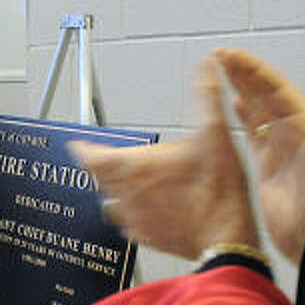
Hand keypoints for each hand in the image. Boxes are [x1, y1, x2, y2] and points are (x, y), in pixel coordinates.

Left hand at [68, 57, 258, 258]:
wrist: (227, 239)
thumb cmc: (218, 192)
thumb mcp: (215, 134)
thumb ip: (207, 96)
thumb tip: (207, 66)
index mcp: (133, 167)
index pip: (88, 156)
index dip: (81, 147)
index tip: (78, 144)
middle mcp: (126, 193)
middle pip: (98, 177)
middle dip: (102, 166)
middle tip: (110, 158)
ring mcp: (133, 218)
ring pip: (110, 202)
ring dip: (116, 190)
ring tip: (132, 181)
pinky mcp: (145, 237)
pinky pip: (127, 223)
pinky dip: (133, 212)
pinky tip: (151, 207)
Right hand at [216, 47, 304, 263]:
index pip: (275, 88)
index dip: (253, 70)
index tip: (230, 56)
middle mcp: (293, 133)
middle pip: (264, 93)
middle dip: (243, 72)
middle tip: (219, 55)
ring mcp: (281, 149)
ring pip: (258, 109)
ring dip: (242, 89)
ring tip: (223, 71)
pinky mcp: (269, 168)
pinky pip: (254, 134)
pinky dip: (244, 116)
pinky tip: (234, 105)